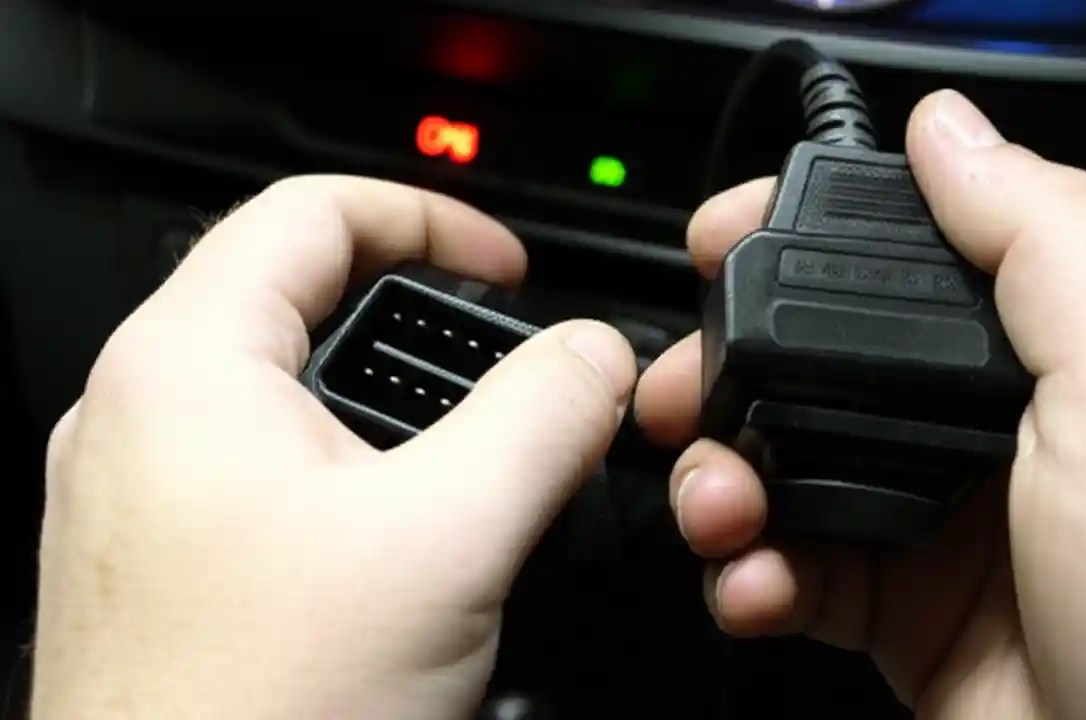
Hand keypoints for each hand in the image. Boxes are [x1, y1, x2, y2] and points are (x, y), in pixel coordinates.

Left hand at [33, 176, 635, 719]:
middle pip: (301, 293)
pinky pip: (271, 473)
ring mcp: (143, 497)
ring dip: (396, 403)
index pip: (314, 210)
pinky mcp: (165, 567)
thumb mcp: (452, 539)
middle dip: (424, 315)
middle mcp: (142, 417)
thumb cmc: (256, 717)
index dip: (434, 219)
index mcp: (186, 366)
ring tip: (471, 461)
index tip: (512, 271)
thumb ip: (545, 415)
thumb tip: (594, 355)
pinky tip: (408, 544)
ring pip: (290, 391)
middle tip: (505, 368)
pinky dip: (356, 474)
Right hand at [636, 90, 1085, 718]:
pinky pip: (786, 571)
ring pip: (782, 468)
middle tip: (680, 389)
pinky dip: (746, 575)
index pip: (910, 260)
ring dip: (720, 479)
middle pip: (821, 365)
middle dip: (728, 368)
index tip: (718, 241)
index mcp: (1059, 355)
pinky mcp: (899, 617)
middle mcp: (994, 433)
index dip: (805, 241)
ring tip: (716, 508)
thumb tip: (949, 133)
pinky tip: (754, 587)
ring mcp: (940, 528)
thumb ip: (1046, 242)